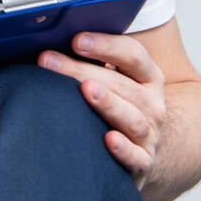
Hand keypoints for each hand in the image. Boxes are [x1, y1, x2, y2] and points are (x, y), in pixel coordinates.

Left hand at [37, 32, 167, 190]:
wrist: (141, 151)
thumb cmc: (115, 106)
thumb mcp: (112, 80)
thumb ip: (88, 61)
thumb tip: (47, 43)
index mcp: (147, 77)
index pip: (133, 55)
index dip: (106, 45)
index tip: (76, 39)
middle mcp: (153, 104)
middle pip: (122, 84)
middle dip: (82, 70)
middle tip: (48, 60)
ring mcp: (150, 134)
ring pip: (131, 117)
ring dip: (108, 103)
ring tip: (86, 90)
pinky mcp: (143, 161)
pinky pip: (136, 156)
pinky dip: (123, 149)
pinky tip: (108, 139)